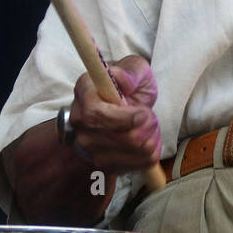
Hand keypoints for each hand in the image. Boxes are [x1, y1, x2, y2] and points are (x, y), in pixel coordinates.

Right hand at [66, 55, 161, 174]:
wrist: (127, 108)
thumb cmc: (130, 86)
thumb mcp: (135, 69)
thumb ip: (130, 72)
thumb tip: (121, 79)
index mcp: (84, 91)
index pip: (94, 114)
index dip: (123, 117)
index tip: (142, 112)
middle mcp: (80, 121)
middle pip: (117, 137)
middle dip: (145, 126)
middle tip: (149, 115)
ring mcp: (89, 146)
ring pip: (132, 150)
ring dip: (151, 136)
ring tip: (148, 124)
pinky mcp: (104, 163)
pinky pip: (140, 163)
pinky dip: (152, 150)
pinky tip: (146, 138)